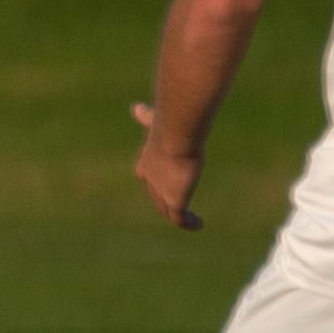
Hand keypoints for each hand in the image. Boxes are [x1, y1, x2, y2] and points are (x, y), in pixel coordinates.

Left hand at [132, 102, 203, 229]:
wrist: (175, 134)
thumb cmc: (169, 124)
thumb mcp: (155, 121)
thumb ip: (146, 117)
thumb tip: (135, 108)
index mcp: (147, 158)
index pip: (145, 172)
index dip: (151, 176)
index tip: (157, 180)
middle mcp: (151, 177)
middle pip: (154, 193)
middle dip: (162, 199)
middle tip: (176, 206)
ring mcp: (161, 190)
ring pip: (165, 207)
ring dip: (176, 213)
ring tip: (188, 219)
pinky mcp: (174, 199)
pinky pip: (178, 218)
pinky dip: (188, 222)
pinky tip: (198, 224)